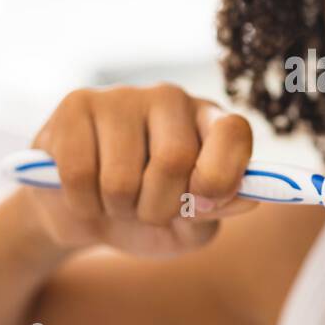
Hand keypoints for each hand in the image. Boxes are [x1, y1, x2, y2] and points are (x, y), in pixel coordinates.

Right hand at [21, 83, 257, 257]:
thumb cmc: (146, 215)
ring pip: (121, 176)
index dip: (220, 178)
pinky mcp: (76, 105)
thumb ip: (218, 211)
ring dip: (117, 209)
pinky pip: (79, 174)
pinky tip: (84, 193)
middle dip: (158, 208)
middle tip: (147, 211)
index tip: (201, 206)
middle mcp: (171, 99)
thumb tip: (248, 196)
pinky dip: (83, 203)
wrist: (84, 214)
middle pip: (174, 159)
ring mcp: (122, 97)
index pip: (234, 131)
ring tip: (115, 201)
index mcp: (210, 122)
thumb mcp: (188, 227)